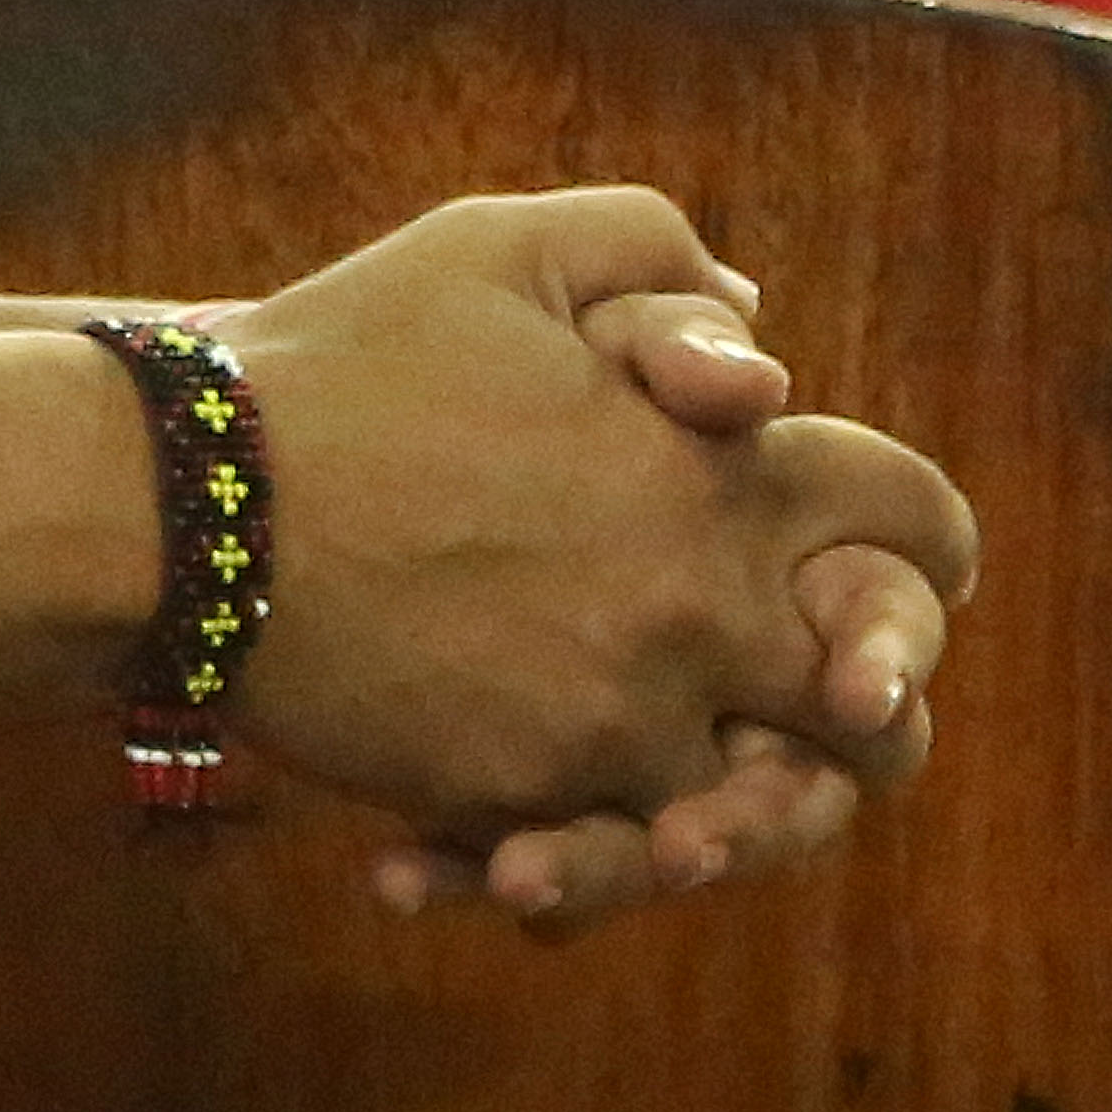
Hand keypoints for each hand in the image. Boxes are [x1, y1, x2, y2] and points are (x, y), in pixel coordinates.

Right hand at [201, 188, 977, 904]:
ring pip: (730, 823)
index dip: (924, 542)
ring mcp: (611, 728)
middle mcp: (699, 619)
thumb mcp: (503, 248)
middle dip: (851, 715)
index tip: (886, 560)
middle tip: (798, 710)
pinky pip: (579, 863)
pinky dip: (548, 861)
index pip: (921, 526)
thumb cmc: (345, 361)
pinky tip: (483, 842)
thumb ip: (656, 260)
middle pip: (878, 725)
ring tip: (642, 803)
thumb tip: (755, 346)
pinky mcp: (512, 802)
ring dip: (706, 817)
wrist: (187, 502)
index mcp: (724, 482)